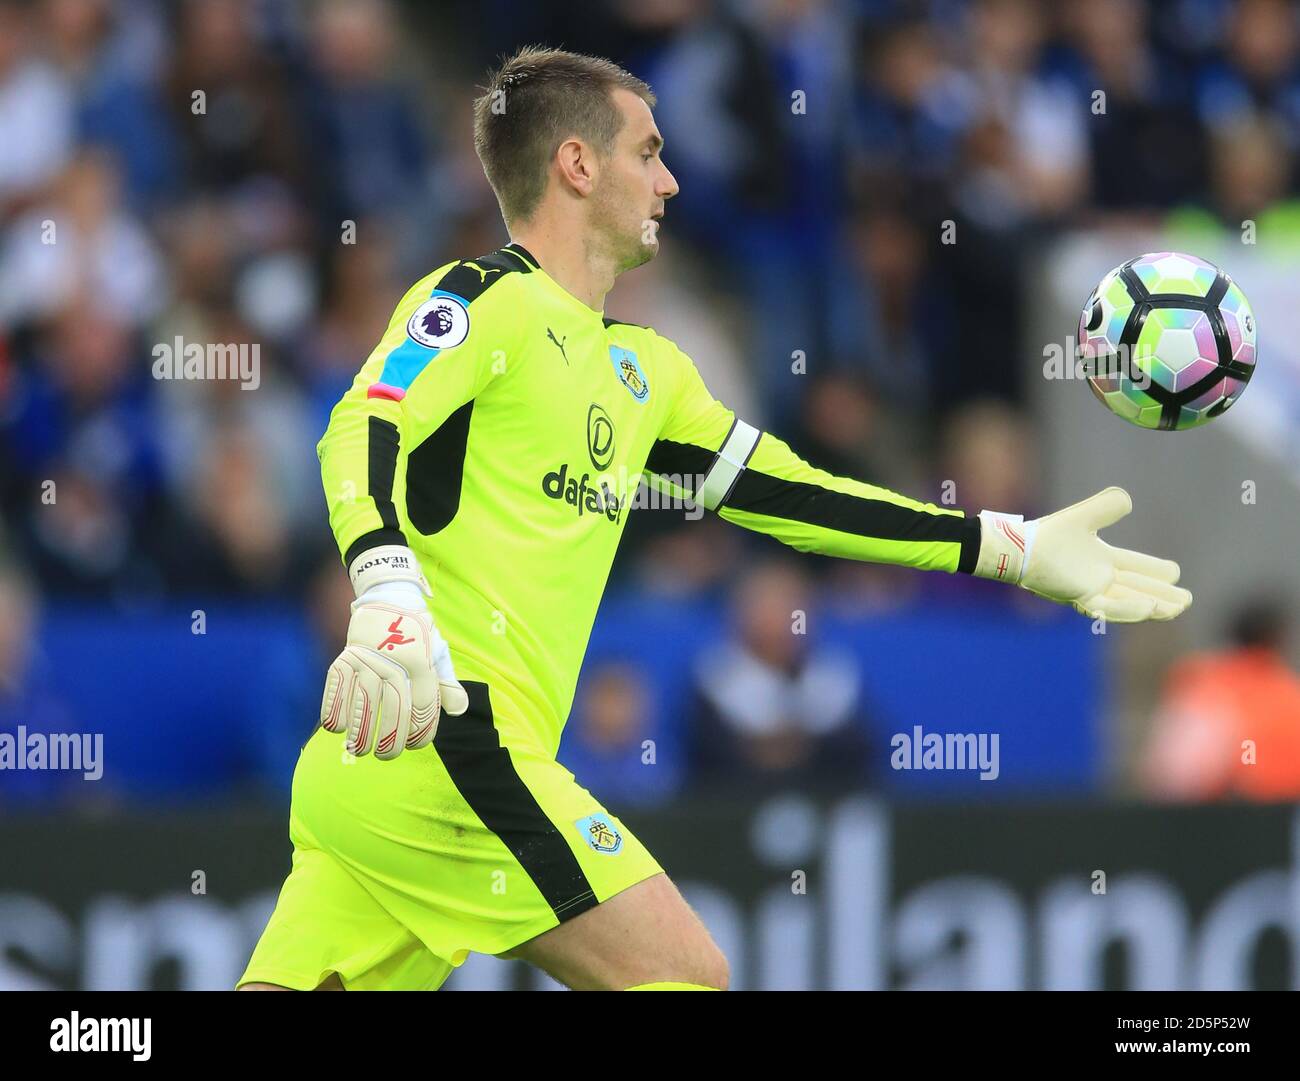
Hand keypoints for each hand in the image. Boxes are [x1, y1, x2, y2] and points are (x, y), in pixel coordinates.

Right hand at [320, 547, 468, 757]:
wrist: (388, 598)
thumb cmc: (416, 634)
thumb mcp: (438, 653)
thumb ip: (447, 684)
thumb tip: (459, 710)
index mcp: (422, 663)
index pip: (423, 707)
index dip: (421, 732)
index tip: (415, 745)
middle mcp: (395, 662)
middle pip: (394, 709)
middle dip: (390, 740)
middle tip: (386, 756)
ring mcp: (367, 659)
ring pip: (363, 704)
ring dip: (359, 733)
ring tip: (359, 750)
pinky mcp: (344, 657)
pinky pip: (336, 690)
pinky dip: (334, 712)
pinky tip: (338, 728)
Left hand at [976, 487, 1191, 622]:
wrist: (1021, 548)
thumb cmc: (1048, 535)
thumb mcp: (1084, 517)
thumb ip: (1106, 507)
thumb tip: (1128, 500)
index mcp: (1104, 559)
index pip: (1137, 566)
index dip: (1156, 570)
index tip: (1175, 572)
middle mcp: (1100, 578)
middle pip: (1139, 589)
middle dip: (1162, 595)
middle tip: (1185, 601)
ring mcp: (1092, 590)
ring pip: (1129, 602)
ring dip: (1151, 606)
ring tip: (1173, 608)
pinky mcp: (1080, 598)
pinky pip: (1108, 608)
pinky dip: (1127, 609)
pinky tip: (1146, 608)